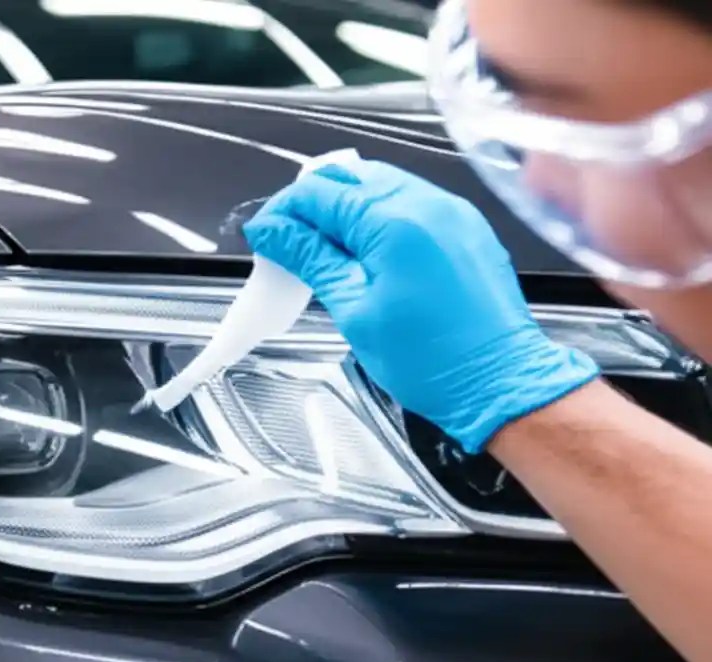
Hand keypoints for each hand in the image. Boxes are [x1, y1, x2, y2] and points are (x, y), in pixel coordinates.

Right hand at [243, 160, 598, 451]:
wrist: (499, 382)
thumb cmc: (432, 359)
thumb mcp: (354, 309)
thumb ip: (311, 258)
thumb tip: (273, 231)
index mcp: (395, 221)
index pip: (319, 191)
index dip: (283, 211)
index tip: (265, 236)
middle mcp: (428, 204)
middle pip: (350, 176)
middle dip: (312, 205)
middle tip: (290, 245)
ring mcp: (452, 212)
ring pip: (381, 185)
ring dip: (345, 209)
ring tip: (326, 253)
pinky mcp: (466, 227)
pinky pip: (412, 203)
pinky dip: (379, 218)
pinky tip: (367, 255)